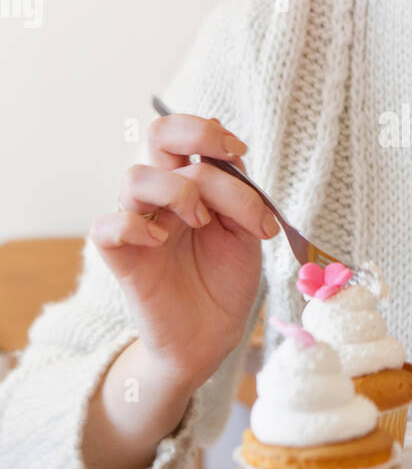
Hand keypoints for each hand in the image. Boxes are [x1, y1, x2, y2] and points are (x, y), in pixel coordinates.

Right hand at [89, 113, 278, 388]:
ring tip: (202, 221)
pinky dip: (134, 226)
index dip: (209, 131)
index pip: (186, 135)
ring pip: (134, 178)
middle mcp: (162, 198)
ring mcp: (140, 225)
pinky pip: (107, 226)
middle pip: (157, 135)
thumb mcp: (247, 235)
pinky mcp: (122, 259)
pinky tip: (160, 241)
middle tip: (225, 160)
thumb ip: (240, 196)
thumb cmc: (226, 282)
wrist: (212, 337)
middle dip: (193, 133)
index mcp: (191, 185)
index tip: (239, 152)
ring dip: (178, 190)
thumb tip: (231, 153)